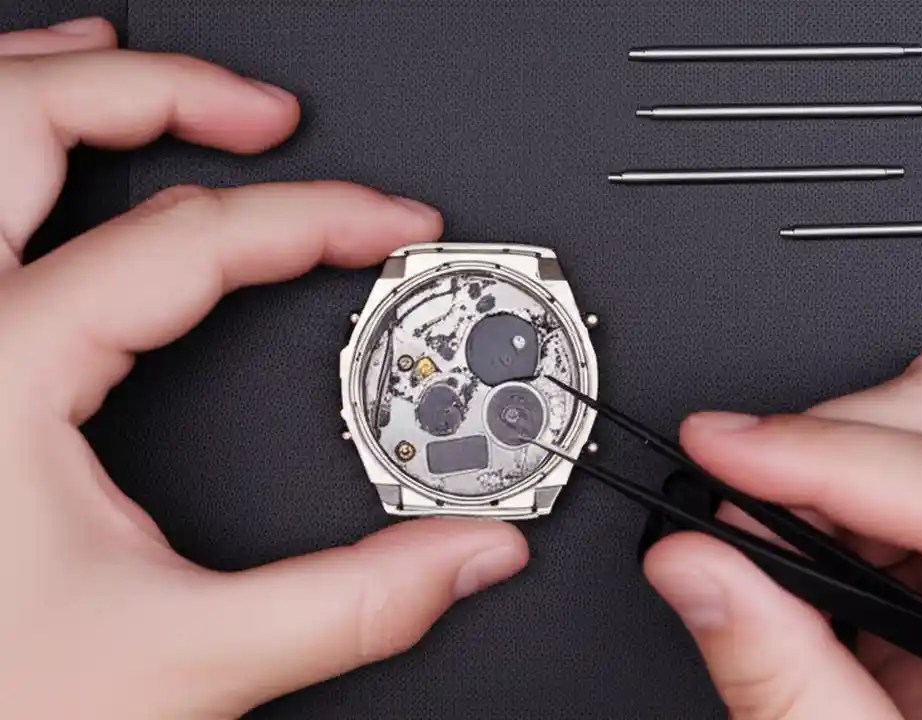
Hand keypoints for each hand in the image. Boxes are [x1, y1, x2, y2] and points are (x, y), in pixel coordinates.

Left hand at [0, 18, 527, 717]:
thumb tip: (468, 557)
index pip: (188, 242)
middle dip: (166, 92)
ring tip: (126, 64)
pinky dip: (0, 151)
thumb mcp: (189, 661)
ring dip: (52, 87)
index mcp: (4, 373)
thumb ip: (349, 604)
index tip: (388, 226)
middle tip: (267, 116)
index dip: (315, 218)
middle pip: (29, 124)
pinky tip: (31, 160)